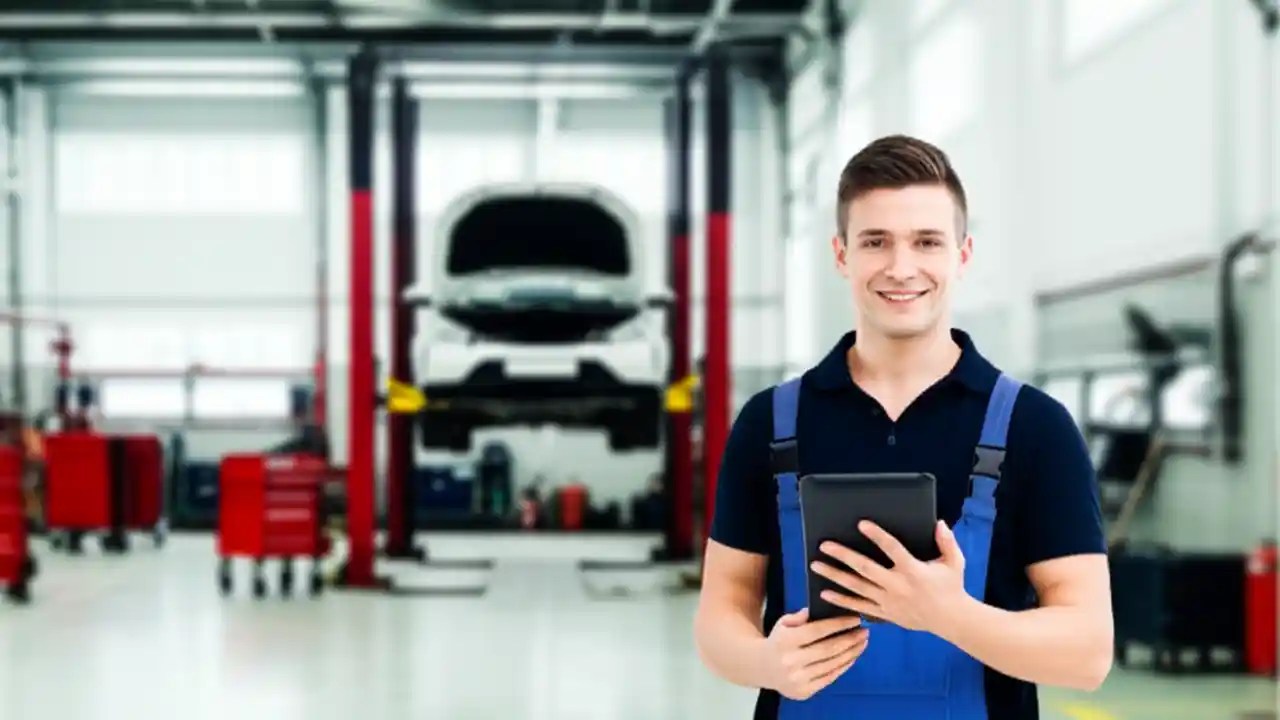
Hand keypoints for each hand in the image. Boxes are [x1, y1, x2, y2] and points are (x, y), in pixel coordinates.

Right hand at [759, 608, 868, 700]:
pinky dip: (844, 666)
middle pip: (828, 649)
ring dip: (852, 652)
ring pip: (832, 664)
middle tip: (864, 630)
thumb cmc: (779, 641)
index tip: (855, 618)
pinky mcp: (804, 691)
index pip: (817, 631)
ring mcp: (797, 679)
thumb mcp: (784, 623)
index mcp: (785, 641)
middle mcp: (791, 661)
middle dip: (850, 639)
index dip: (838, 624)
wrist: (762, 667)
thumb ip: (802, 617)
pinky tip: (853, 656)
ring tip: (863, 642)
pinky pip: (830, 677)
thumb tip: (822, 610)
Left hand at [810, 520, 967, 633]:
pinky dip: (841, 601)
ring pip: (856, 587)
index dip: (876, 535)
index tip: (861, 524)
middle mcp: (898, 585)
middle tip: (824, 545)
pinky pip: (859, 606)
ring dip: (834, 576)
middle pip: (865, 567)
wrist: (951, 620)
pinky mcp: (885, 613)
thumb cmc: (952, 587)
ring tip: (816, 566)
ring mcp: (889, 601)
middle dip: (843, 555)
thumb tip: (939, 522)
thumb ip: (947, 541)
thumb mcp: (955, 562)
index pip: (892, 548)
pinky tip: (825, 593)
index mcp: (914, 570)